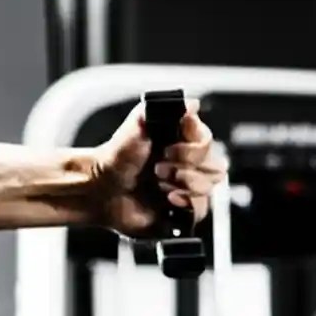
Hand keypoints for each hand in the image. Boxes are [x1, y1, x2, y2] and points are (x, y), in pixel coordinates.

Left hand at [91, 98, 227, 236]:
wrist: (99, 191)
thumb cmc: (115, 158)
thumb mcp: (135, 127)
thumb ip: (162, 110)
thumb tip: (192, 103)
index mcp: (182, 141)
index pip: (208, 142)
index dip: (191, 148)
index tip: (166, 150)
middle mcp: (189, 164)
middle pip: (216, 167)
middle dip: (186, 168)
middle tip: (158, 169)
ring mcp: (187, 188)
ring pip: (209, 188)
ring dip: (183, 185)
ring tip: (157, 184)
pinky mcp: (183, 211)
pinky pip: (201, 210)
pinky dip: (186, 205)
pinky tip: (168, 201)